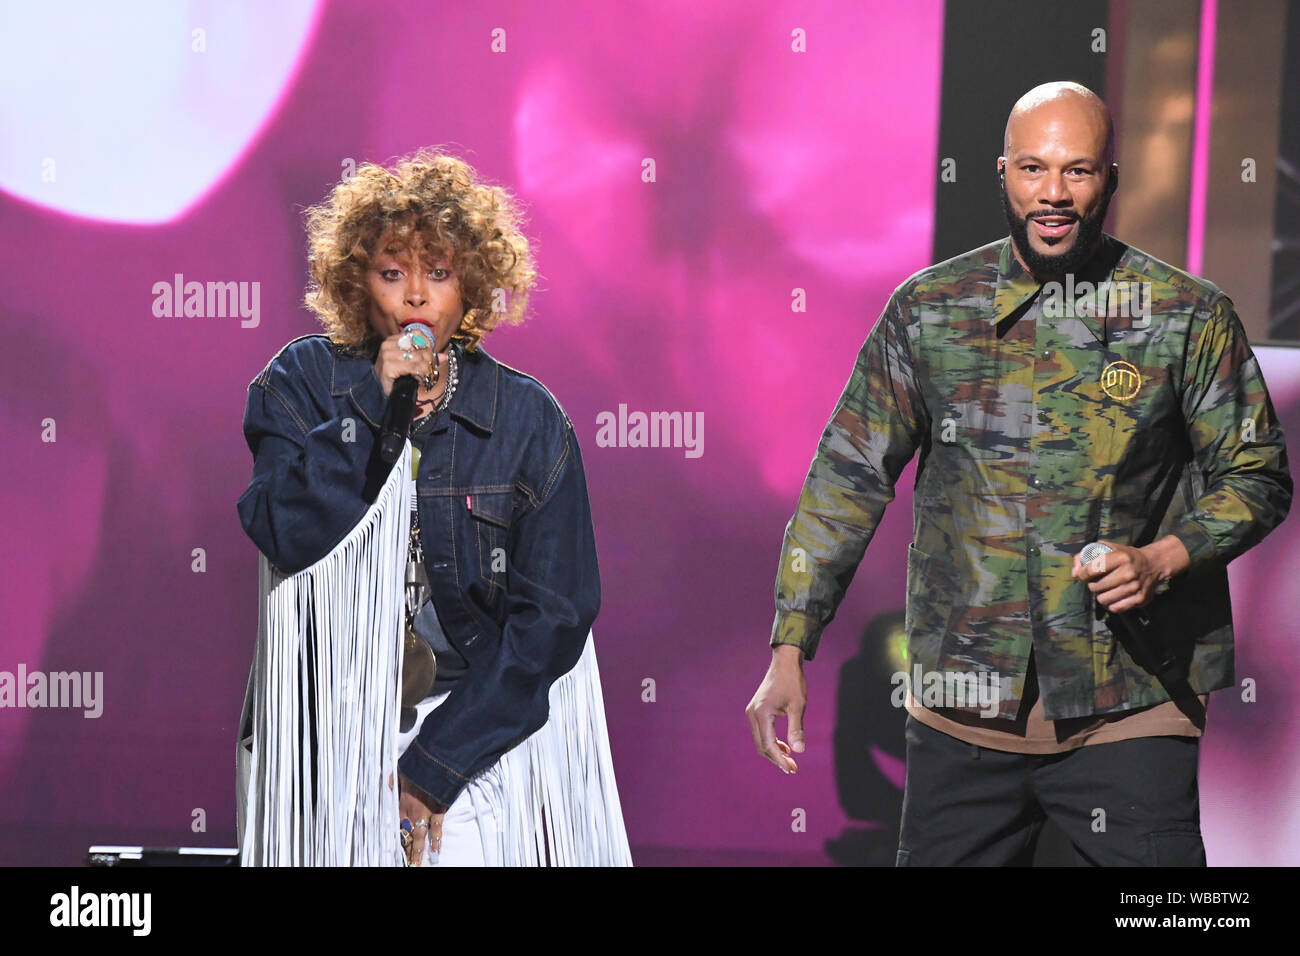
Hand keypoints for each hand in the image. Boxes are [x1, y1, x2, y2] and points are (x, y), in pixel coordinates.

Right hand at [373, 329, 441, 398]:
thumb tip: (445, 356)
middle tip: (430, 371)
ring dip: (426, 370)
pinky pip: (414, 368)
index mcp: (393, 340)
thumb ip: (426, 358)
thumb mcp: (411, 365)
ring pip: (419, 357)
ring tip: (424, 377)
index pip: (418, 334)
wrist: (379, 392)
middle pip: (420, 346)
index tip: (430, 358)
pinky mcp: (389, 366)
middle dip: (429, 360)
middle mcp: (388, 344)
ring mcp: (387, 354)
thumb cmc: (395, 378)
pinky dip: (421, 375)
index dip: (428, 345)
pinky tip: (419, 380)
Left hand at [390, 771, 447, 865]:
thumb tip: (389, 783)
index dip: (398, 838)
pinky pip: (437, 828)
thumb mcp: (400, 771)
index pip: (397, 826)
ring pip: (420, 837)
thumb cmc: (416, 765)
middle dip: (407, 851)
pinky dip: (437, 840)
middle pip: (407, 836)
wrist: (433, 762)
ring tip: (416, 865)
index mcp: (401, 803)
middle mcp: (411, 812)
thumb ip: (395, 780)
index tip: (397, 849)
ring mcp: (425, 813)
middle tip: (407, 864)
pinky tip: (436, 850)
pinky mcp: (438, 810)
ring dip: (418, 852)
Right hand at [745, 644, 805, 773]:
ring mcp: (752, 712)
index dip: (779, 759)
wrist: (784, 663)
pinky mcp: (755, 711)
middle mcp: (753, 714)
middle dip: (776, 759)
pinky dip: (771, 742)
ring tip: (790, 760)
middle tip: (793, 769)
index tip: (792, 769)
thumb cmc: (793, 682)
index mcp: (761, 713)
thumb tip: (799, 751)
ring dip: (774, 752)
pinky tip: (785, 747)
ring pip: (760, 740)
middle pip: (761, 745)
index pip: (768, 744)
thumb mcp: (797, 706)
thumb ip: (796, 729)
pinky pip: (761, 732)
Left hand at [1072, 536, 1187, 612]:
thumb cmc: (1124, 556)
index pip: (1092, 569)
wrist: (1153, 564)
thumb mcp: (1106, 548)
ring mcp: (1136, 587)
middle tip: (1097, 581)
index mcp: (1120, 557)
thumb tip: (1074, 573)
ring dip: (1100, 595)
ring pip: (1103, 599)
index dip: (1083, 574)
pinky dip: (1110, 604)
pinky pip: (1115, 608)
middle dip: (1092, 585)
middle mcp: (1129, 572)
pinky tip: (1113, 596)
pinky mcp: (1140, 599)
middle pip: (1096, 587)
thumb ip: (1085, 556)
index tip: (1084, 574)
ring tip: (1105, 589)